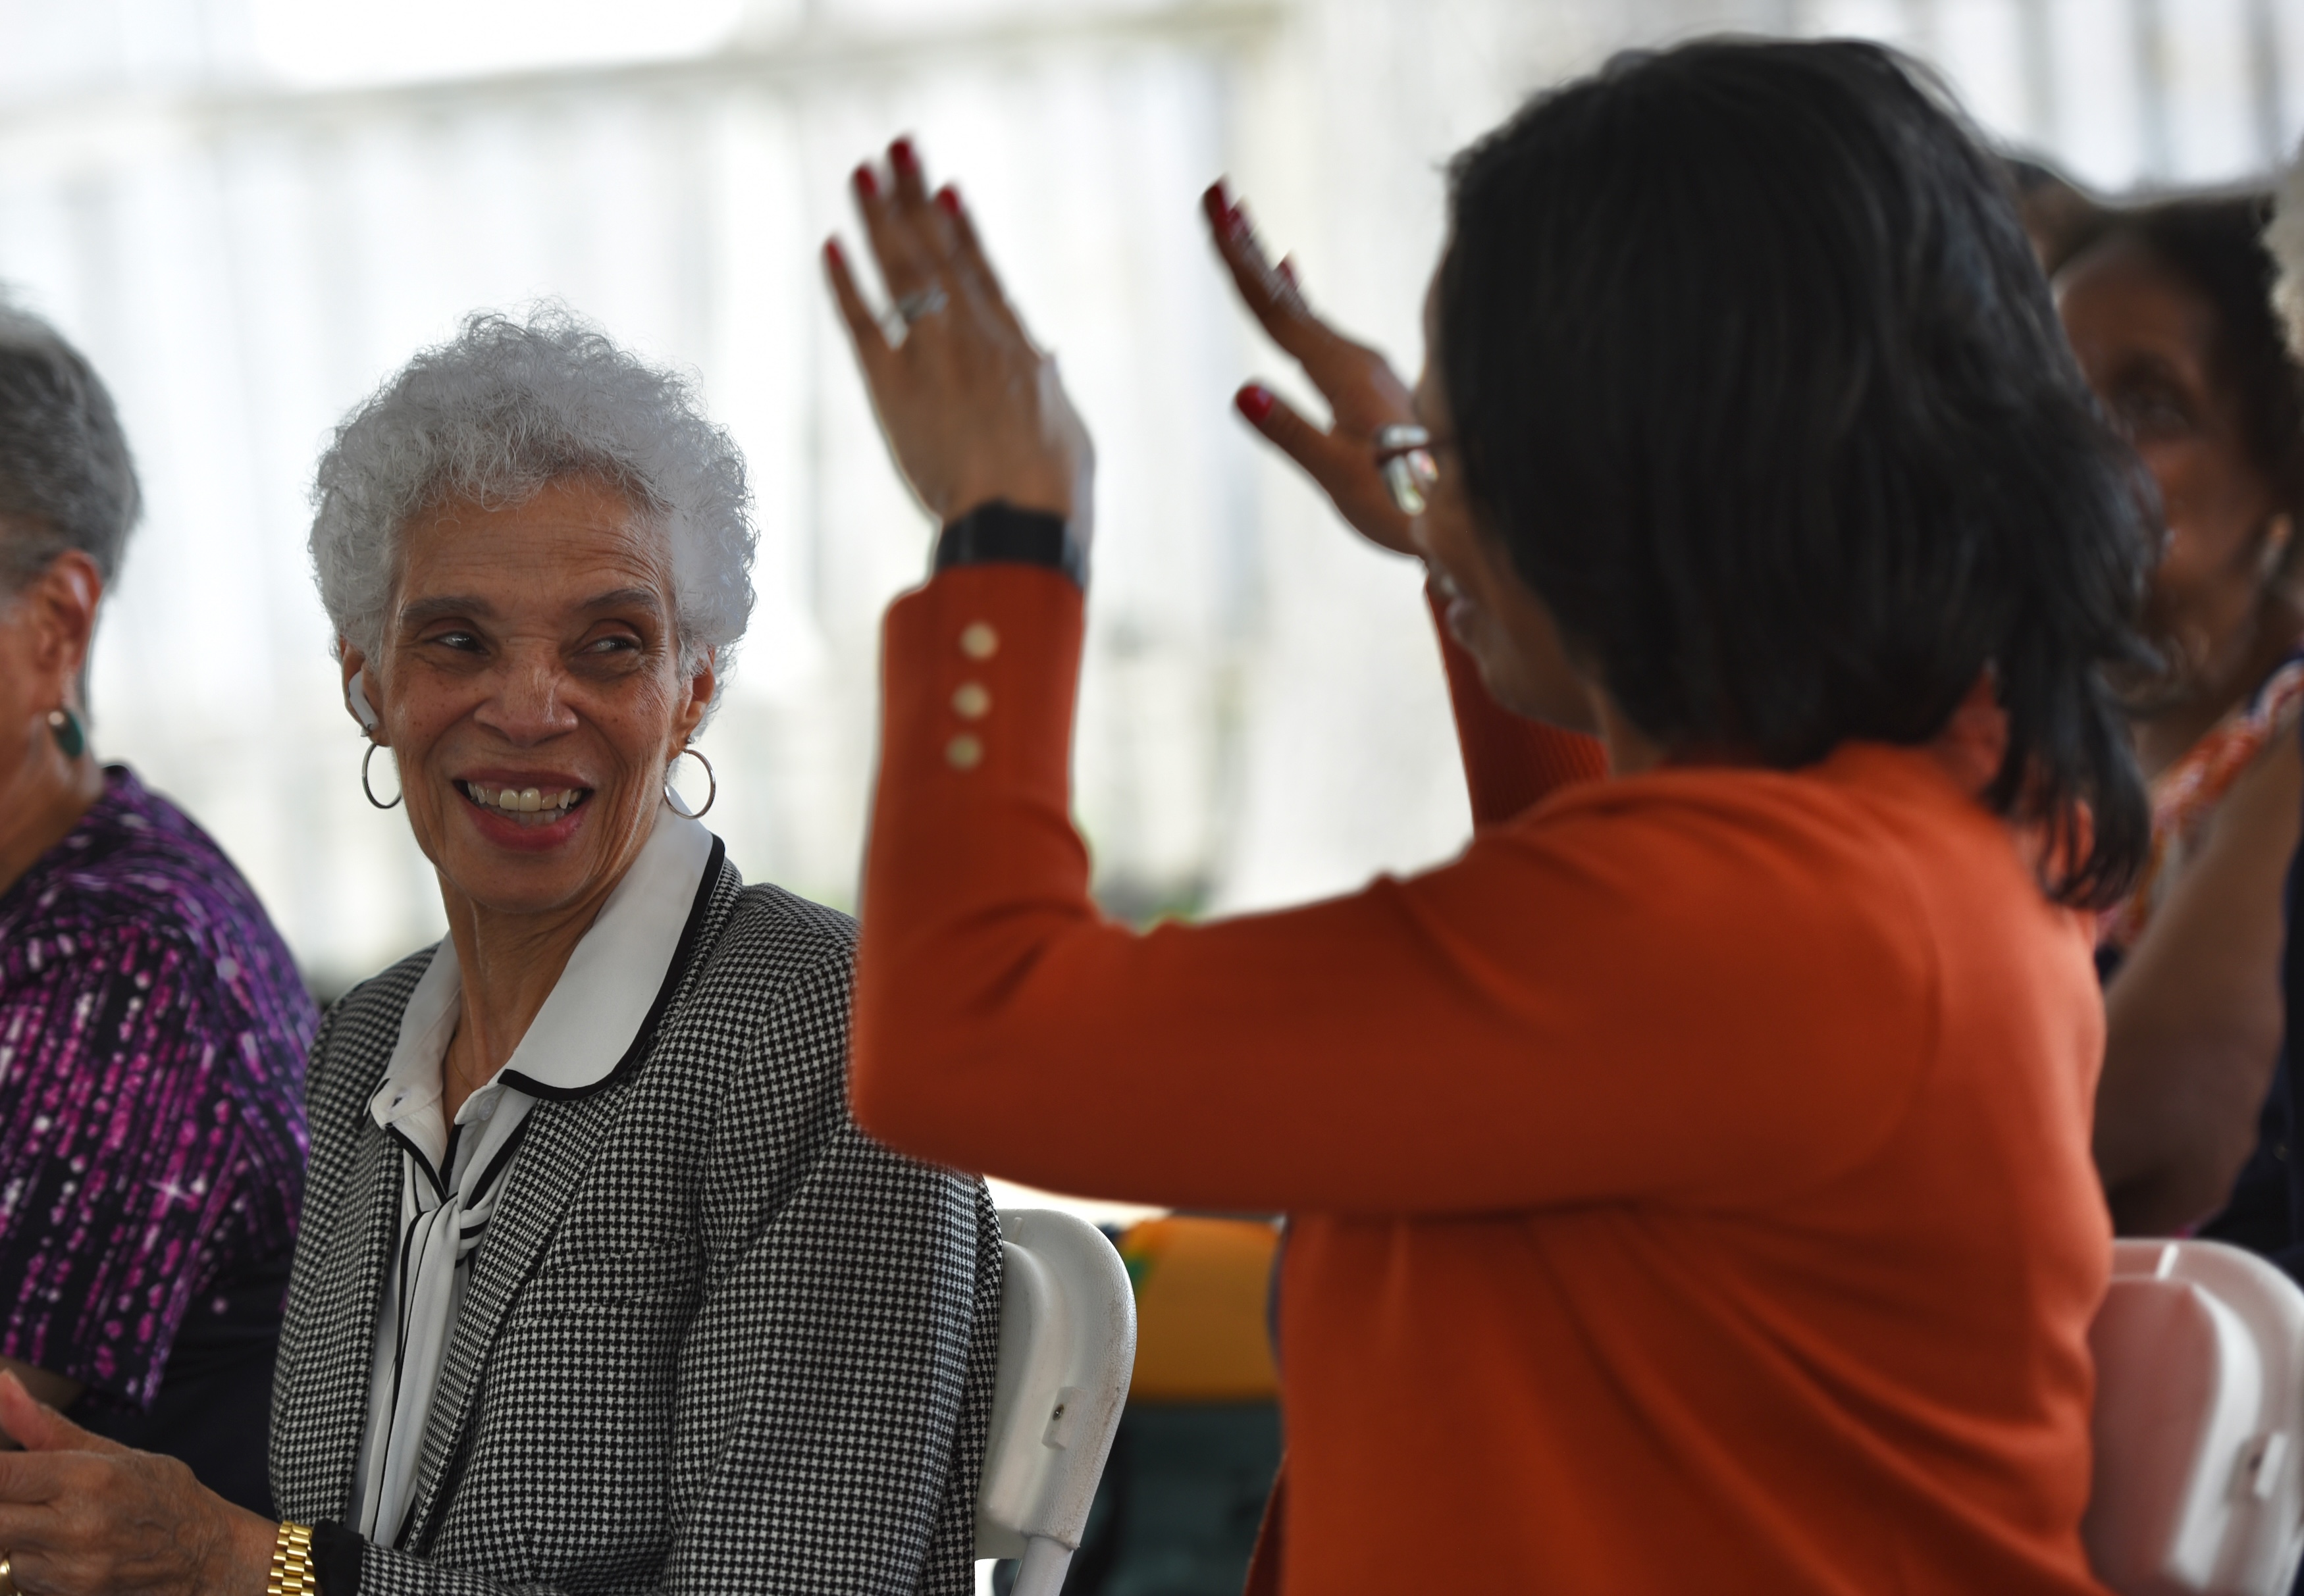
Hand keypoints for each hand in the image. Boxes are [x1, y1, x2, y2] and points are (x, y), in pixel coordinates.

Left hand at [0, 1372, 273, 1594]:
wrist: (206, 1556)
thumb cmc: (158, 1491)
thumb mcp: (109, 1450)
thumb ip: (42, 1424)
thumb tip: (0, 1383)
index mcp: (87, 1477)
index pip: (2, 1474)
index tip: (2, 1465)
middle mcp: (76, 1526)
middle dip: (2, 1500)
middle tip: (19, 1489)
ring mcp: (70, 1570)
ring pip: (1, 1551)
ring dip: (10, 1534)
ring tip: (47, 1519)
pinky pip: (19, 1576)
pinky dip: (26, 1559)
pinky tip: (57, 1548)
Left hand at [825, 138, 1094, 542]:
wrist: (1019, 520)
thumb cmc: (1055, 489)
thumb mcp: (1067, 429)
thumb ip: (1050, 389)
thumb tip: (1048, 361)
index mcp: (1016, 346)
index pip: (981, 270)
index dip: (959, 227)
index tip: (942, 189)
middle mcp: (973, 337)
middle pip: (937, 253)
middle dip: (913, 197)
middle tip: (895, 151)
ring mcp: (932, 357)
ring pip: (900, 271)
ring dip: (877, 217)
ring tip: (861, 173)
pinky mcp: (894, 389)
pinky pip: (863, 325)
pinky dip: (845, 284)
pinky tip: (831, 245)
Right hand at [1204, 180, 1420, 555]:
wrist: (1470, 512)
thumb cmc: (1405, 503)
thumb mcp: (1340, 476)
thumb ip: (1291, 432)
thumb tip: (1241, 390)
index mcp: (1341, 372)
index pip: (1275, 308)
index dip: (1239, 259)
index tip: (1216, 208)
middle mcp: (1351, 358)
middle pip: (1285, 293)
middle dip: (1246, 244)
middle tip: (1216, 193)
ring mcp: (1360, 366)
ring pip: (1300, 305)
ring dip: (1265, 263)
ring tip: (1239, 223)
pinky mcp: (1365, 380)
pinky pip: (1317, 324)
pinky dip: (1294, 294)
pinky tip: (1289, 273)